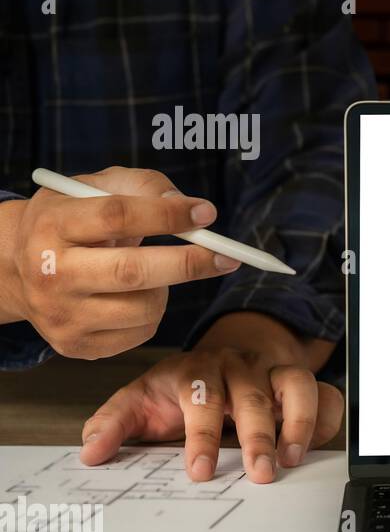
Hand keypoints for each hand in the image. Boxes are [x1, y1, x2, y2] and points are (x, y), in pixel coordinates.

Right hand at [0, 166, 238, 358]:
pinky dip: (153, 312)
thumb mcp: (94, 188)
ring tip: (151, 273)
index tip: (207, 213)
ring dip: (167, 289)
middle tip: (227, 257)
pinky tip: (133, 296)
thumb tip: (190, 207)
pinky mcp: (75, 345)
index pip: (117, 216)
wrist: (18, 269)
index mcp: (52, 224)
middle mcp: (49, 273)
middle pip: (133, 271)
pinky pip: (141, 332)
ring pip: (144, 308)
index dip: (167, 215)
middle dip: (189, 263)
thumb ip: (143, 186)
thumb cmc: (73, 221)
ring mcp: (61, 314)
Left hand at [80, 313, 341, 482]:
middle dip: (257, 435)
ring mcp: (272, 370)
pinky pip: (322, 392)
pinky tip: (315, 447)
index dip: (201, 434)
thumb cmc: (178, 391)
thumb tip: (91, 452)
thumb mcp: (140, 402)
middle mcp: (238, 365)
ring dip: (298, 423)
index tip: (200, 471)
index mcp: (196, 370)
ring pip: (295, 385)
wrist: (220, 360)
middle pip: (251, 394)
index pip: (201, 396)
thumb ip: (113, 424)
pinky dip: (326, 416)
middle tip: (258, 474)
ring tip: (292, 459)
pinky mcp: (299, 380)